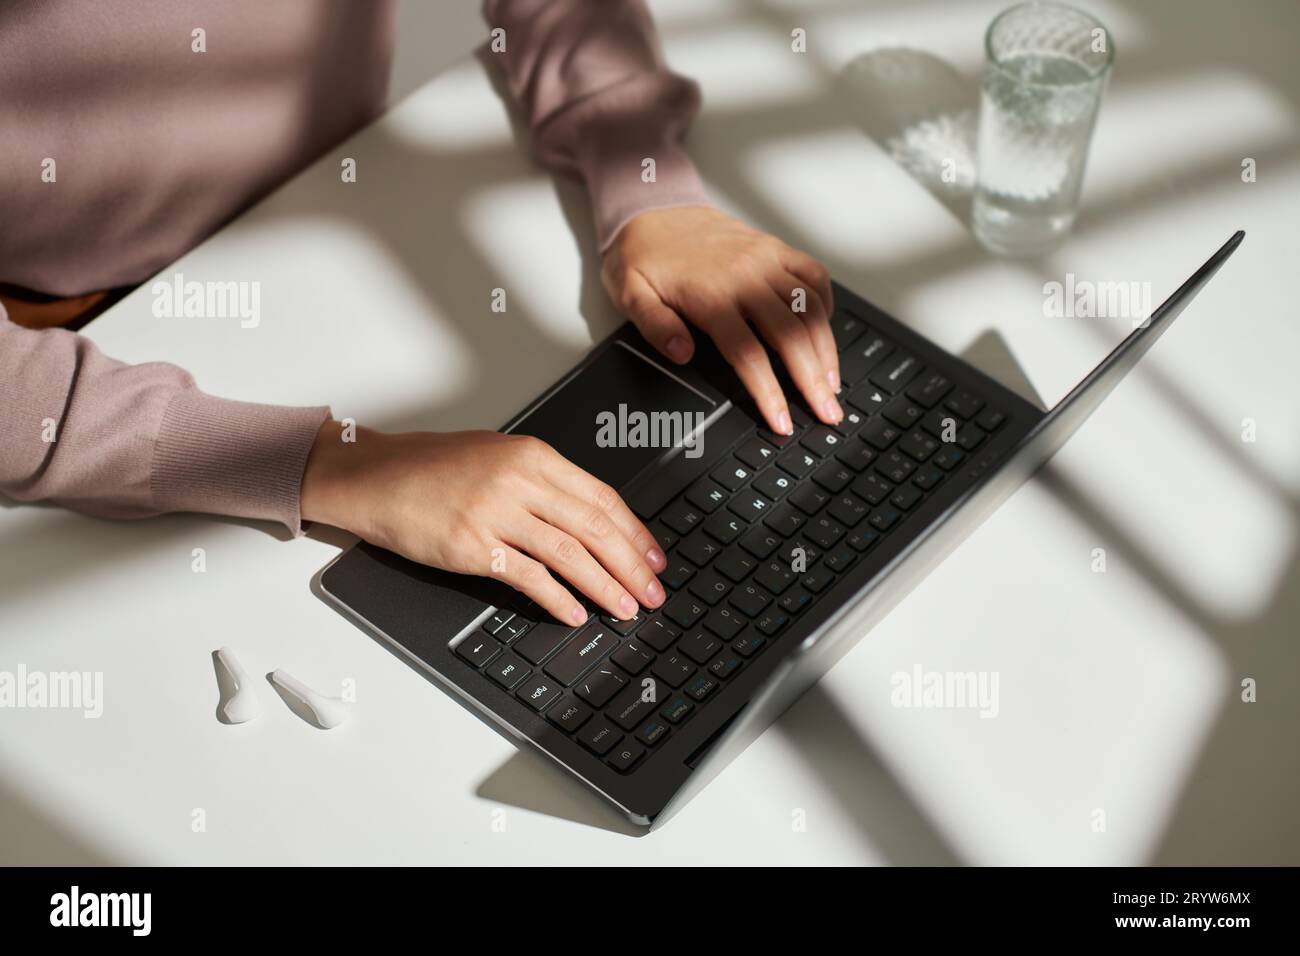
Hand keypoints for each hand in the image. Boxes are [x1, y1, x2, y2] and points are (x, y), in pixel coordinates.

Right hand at [300, 422, 667, 624]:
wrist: (375, 476)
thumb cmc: (432, 468)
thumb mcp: (498, 457)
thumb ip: (543, 482)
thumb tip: (589, 518)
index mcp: (534, 457)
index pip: (602, 498)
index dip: (635, 533)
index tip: (654, 558)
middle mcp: (521, 481)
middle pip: (595, 528)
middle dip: (631, 566)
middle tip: (653, 593)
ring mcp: (496, 513)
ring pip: (570, 555)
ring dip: (605, 587)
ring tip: (626, 609)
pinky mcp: (472, 545)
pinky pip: (529, 577)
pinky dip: (558, 600)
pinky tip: (575, 614)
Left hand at [602, 206, 841, 434]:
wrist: (653, 208)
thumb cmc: (643, 256)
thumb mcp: (630, 294)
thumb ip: (655, 327)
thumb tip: (681, 354)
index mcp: (710, 295)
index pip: (750, 355)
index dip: (770, 393)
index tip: (783, 422)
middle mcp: (745, 275)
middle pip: (791, 336)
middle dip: (814, 381)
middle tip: (828, 413)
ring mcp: (765, 259)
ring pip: (810, 309)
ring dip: (826, 349)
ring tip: (832, 383)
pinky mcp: (775, 248)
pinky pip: (813, 275)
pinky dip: (826, 305)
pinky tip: (825, 331)